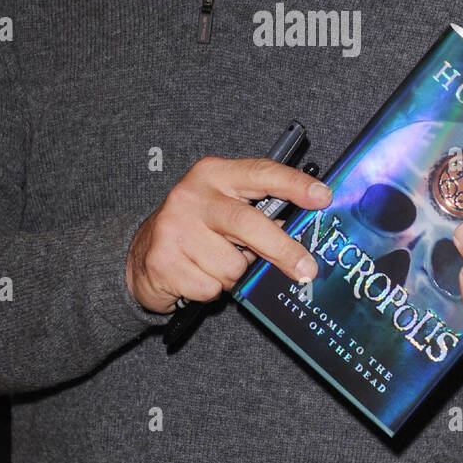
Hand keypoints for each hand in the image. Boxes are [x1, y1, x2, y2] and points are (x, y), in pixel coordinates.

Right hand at [124, 156, 332, 312]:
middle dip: (283, 249)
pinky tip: (197, 275)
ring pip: (232, 265)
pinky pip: (211, 287)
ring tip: (214, 263)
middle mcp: (192, 195)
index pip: (261, 173)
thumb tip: (302, 230)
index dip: (294, 185)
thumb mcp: (224, 208)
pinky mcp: (163, 260)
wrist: (138, 256)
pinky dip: (212, 289)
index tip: (323, 197)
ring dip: (233, 274)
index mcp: (214, 174)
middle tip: (307, 269)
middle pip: (248, 223)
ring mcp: (174, 227)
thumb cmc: (195, 229)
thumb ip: (259, 211)